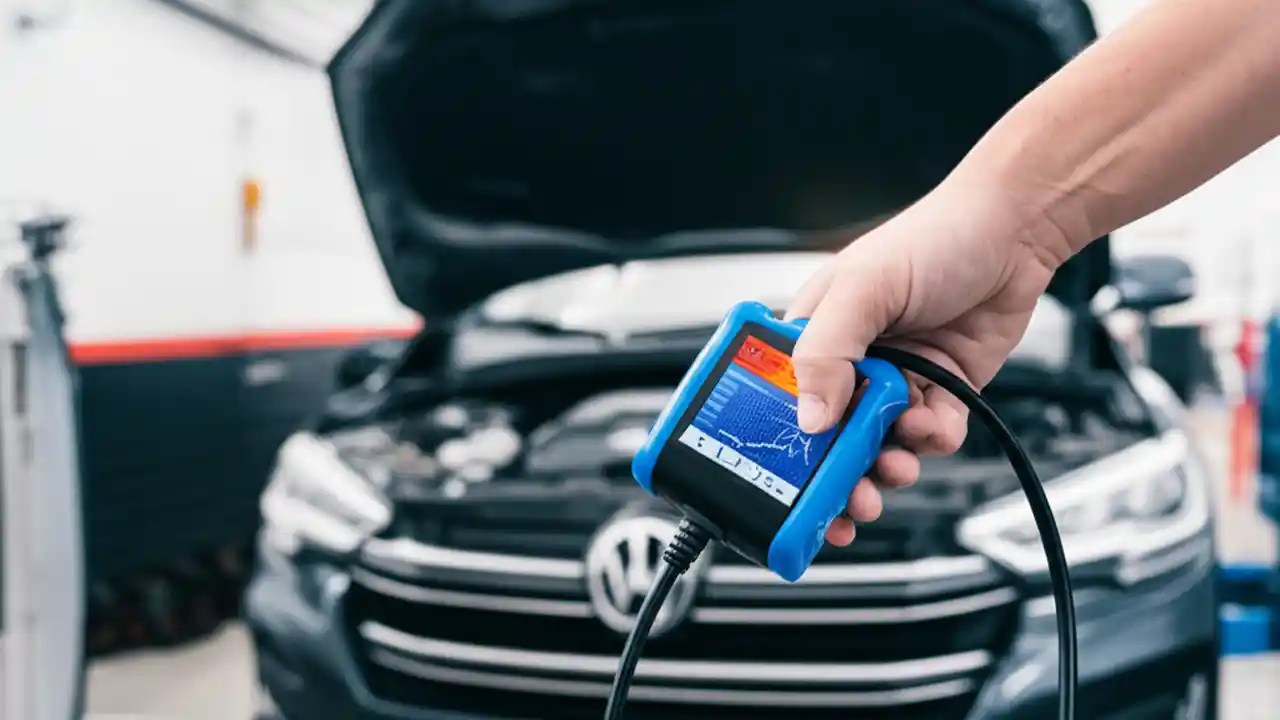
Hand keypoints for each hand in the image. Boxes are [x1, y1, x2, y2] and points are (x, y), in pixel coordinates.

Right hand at [785, 185, 1065, 545]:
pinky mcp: (937, 391)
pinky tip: (935, 423)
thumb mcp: (865, 287)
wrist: (1016, 233)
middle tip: (848, 500)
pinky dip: (931, 440)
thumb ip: (828, 352)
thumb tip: (810, 416)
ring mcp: (893, 379)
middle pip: (827, 436)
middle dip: (836, 474)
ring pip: (876, 445)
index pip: (779, 398)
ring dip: (886, 463)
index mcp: (812, 332)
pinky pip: (926, 436)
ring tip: (895, 463)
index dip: (780, 443)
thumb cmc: (935, 237)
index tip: (787, 482)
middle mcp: (848, 359)